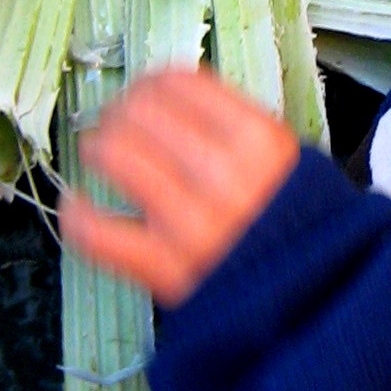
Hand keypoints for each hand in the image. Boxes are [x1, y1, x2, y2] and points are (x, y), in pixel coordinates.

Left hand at [58, 67, 299, 307]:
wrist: (315, 308)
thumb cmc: (290, 226)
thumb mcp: (283, 161)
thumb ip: (231, 125)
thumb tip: (160, 93)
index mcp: (258, 140)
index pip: (178, 83)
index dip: (147, 83)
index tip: (141, 94)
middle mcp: (225, 175)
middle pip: (139, 112)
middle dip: (118, 112)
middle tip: (115, 125)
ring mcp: (192, 224)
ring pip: (114, 154)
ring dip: (96, 147)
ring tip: (98, 153)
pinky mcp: (166, 270)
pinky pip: (98, 233)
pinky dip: (76, 216)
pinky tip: (75, 204)